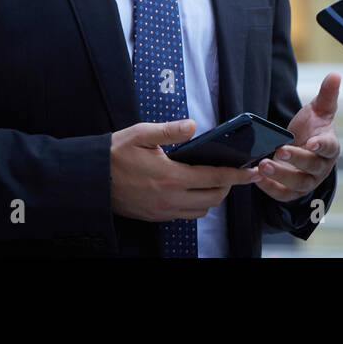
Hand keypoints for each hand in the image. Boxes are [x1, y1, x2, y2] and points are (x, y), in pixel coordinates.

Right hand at [109, 119, 256, 220]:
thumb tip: (193, 126)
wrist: (88, 180)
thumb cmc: (114, 154)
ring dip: (212, 197)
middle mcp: (170, 199)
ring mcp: (162, 212)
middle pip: (213, 198)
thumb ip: (169, 131)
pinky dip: (195, 204)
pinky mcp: (154, 217)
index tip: (254, 172)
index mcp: (171, 178)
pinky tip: (192, 188)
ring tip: (214, 179)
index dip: (238, 176)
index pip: (215, 178)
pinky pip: (185, 215)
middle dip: (228, 186)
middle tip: (234, 172)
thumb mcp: (141, 134)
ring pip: (200, 211)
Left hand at [249, 73, 341, 202]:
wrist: (302, 147)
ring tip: (263, 165)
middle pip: (311, 166)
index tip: (311, 143)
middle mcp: (321, 167)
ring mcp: (308, 181)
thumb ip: (327, 94)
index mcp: (330, 147)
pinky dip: (270, 189)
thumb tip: (335, 74)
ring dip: (280, 175)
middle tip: (279, 150)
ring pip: (298, 183)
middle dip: (295, 159)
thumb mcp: (319, 110)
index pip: (329, 147)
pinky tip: (257, 178)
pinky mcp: (293, 192)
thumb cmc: (312, 128)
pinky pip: (283, 194)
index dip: (321, 146)